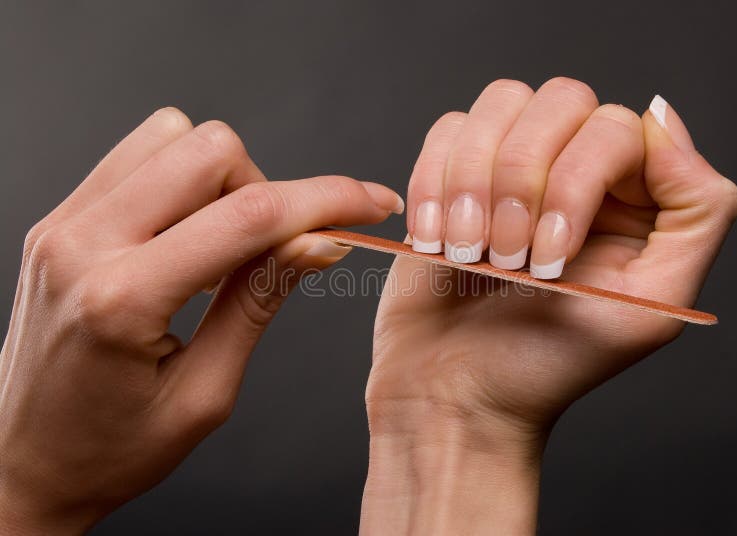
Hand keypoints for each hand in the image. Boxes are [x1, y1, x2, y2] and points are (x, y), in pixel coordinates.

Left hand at [0, 108, 403, 533]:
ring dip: (222, 181)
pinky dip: (183, 179)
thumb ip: (260, 301)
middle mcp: (83, 243)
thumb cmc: (110, 449)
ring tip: (224, 246)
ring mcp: (64, 223)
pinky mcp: (60, 219)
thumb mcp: (205, 393)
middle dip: (266, 191)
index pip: (250, 216)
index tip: (370, 203)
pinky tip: (188, 234)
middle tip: (274, 250)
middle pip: (210, 149)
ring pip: (173, 136)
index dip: (327, 200)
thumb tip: (319, 240)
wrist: (22, 463)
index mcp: (122, 298)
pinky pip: (138, 155)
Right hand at [361, 79, 736, 533]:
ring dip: (476, 184)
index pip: (620, 127)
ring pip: (500, 104)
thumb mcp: (649, 307)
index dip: (580, 180)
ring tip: (470, 255)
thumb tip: (664, 119)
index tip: (552, 258)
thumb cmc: (547, 366)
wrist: (457, 395)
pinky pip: (445, 131)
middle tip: (512, 262)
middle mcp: (575, 171)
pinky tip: (438, 240)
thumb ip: (695, 214)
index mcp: (632, 200)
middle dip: (525, 183)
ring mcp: (511, 168)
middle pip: (561, 100)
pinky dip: (434, 183)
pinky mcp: (450, 176)